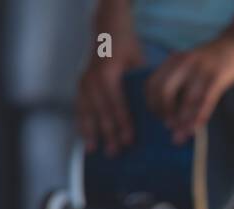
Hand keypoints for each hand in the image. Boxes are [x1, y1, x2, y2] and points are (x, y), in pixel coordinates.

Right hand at [76, 29, 143, 155]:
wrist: (108, 32)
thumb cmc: (129, 50)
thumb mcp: (139, 63)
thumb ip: (142, 85)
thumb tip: (154, 112)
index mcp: (108, 72)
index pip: (116, 103)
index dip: (123, 123)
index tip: (129, 140)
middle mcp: (92, 78)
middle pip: (101, 111)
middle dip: (108, 133)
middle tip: (116, 152)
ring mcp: (83, 82)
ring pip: (87, 111)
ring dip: (92, 132)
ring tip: (96, 151)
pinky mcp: (79, 86)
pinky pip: (79, 108)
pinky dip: (82, 124)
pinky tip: (85, 140)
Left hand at [144, 36, 233, 144]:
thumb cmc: (215, 59)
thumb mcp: (191, 64)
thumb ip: (179, 79)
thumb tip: (171, 109)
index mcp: (173, 60)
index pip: (152, 83)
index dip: (152, 103)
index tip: (158, 117)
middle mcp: (183, 63)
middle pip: (164, 91)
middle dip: (164, 113)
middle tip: (169, 127)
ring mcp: (201, 69)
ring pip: (187, 99)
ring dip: (182, 120)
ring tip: (180, 136)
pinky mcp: (218, 76)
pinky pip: (206, 100)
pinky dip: (200, 117)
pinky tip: (196, 129)